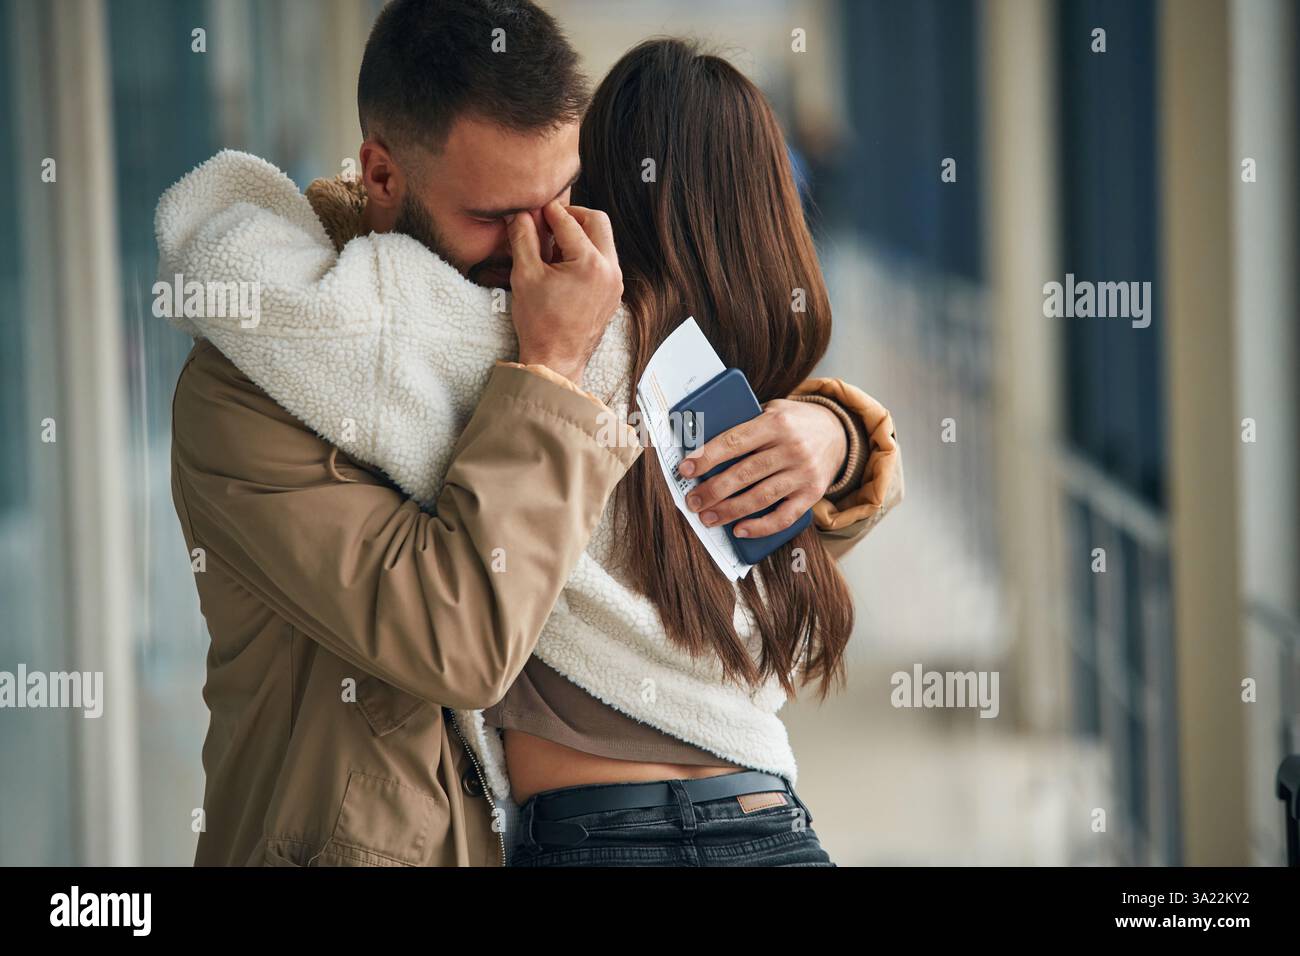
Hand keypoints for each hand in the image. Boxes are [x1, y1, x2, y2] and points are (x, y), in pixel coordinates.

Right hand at [507, 201, 621, 383]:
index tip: (534, 209)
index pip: (568, 221)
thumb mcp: (525, 275)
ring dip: (580, 235)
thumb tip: (520, 214)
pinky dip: (587, 254)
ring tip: (553, 247)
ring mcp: (615, 282)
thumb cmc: (540, 323)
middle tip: (548, 222)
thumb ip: (523, 238)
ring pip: (603, 240)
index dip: (548, 211)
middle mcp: (610, 270)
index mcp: (589, 263)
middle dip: (572, 216)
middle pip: (597, 221)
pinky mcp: (614, 293)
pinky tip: (564, 266)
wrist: (556, 360)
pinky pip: (604, 261)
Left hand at [676, 398, 846, 537]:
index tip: (686, 469)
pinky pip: (784, 517)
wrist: (839, 432)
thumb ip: (746, 426)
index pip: (734, 442)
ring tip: (707, 517)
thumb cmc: (795, 422)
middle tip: (692, 501)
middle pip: (744, 474)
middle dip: (713, 490)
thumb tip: (704, 450)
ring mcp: (804, 473)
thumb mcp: (773, 410)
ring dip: (730, 511)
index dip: (707, 457)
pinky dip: (761, 527)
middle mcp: (792, 448)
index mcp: (777, 422)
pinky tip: (739, 530)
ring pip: (760, 497)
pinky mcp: (813, 494)